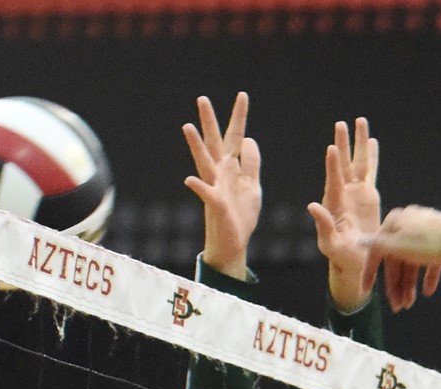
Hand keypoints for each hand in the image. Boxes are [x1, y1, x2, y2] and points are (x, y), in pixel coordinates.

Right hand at [182, 92, 260, 278]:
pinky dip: (198, 187)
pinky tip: (189, 180)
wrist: (233, 242)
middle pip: (215, 142)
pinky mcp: (214, 205)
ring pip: (204, 162)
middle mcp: (220, 173)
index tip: (242, 94)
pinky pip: (205, 194)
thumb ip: (251, 164)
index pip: (236, 137)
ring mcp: (215, 187)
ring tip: (187, 127)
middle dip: (210, 121)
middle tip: (202, 98)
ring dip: (196, 145)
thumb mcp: (253, 186)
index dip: (239, 117)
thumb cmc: (241, 214)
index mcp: (232, 167)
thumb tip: (248, 140)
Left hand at [307, 117, 380, 310]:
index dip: (333, 164)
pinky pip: (370, 172)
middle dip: (344, 143)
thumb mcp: (330, 244)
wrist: (356, 263)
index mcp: (333, 204)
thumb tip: (313, 206)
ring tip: (360, 122)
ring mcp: (356, 193)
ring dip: (358, 143)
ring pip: (358, 163)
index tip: (332, 146)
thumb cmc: (340, 258)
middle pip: (344, 164)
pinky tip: (372, 142)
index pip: (333, 179)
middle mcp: (343, 193)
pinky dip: (372, 157)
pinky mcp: (368, 196)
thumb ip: (322, 225)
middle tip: (341, 123)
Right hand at [361, 205, 440, 311]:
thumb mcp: (397, 245)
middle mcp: (407, 225)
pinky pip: (429, 262)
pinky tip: (428, 292)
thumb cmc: (426, 242)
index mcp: (394, 223)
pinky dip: (427, 277)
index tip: (366, 291)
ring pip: (412, 263)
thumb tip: (357, 241)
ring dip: (410, 284)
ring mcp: (425, 234)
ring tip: (410, 304)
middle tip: (398, 306)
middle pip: (396, 260)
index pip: (377, 252)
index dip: (370, 272)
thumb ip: (377, 246)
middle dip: (396, 285)